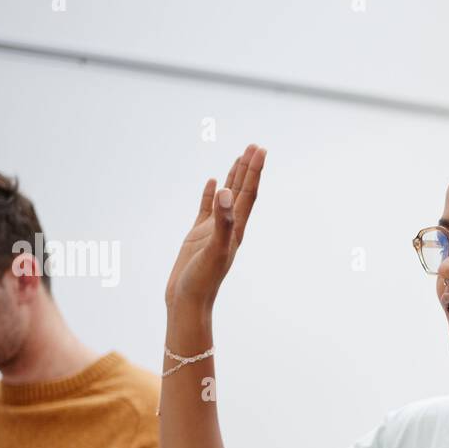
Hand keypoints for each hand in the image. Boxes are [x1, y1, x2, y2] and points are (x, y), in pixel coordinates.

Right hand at [165, 143, 265, 308]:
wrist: (188, 302)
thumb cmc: (203, 280)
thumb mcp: (215, 250)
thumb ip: (223, 222)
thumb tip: (225, 192)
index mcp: (236, 229)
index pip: (248, 194)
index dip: (254, 172)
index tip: (260, 150)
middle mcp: (228, 227)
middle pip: (241, 191)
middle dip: (248, 169)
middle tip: (255, 146)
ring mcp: (213, 230)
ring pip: (225, 197)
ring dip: (233, 178)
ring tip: (239, 158)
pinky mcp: (198, 235)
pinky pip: (205, 208)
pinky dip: (208, 194)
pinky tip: (210, 182)